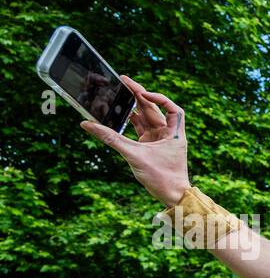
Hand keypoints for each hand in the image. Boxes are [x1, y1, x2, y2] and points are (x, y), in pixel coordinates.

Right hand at [79, 75, 190, 205]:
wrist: (172, 197)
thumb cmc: (163, 178)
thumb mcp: (134, 155)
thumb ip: (110, 138)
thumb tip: (87, 124)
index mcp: (174, 134)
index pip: (173, 108)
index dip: (159, 98)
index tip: (143, 93)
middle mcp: (169, 135)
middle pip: (155, 109)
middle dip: (139, 95)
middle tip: (123, 80)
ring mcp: (160, 141)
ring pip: (146, 119)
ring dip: (133, 107)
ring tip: (117, 93)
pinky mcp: (151, 147)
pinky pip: (141, 130)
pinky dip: (130, 123)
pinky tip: (119, 114)